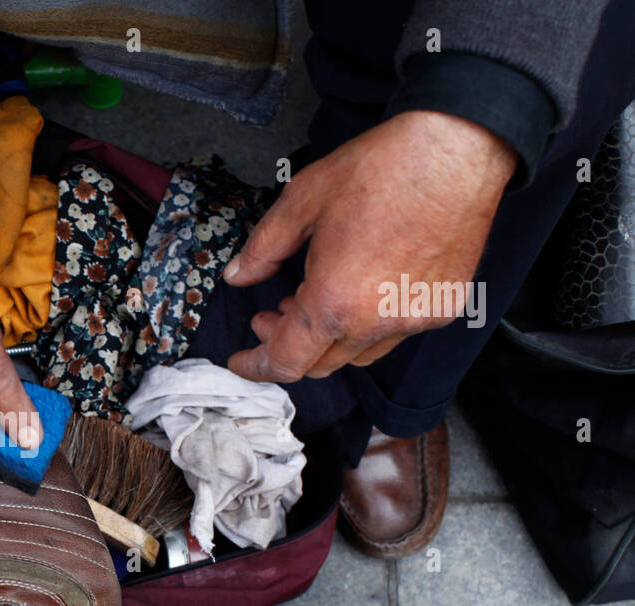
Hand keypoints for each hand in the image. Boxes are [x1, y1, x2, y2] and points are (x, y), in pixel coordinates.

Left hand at [224, 110, 517, 381]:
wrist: (457, 150)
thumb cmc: (382, 169)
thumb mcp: (302, 202)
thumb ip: (264, 249)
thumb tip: (238, 276)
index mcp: (334, 301)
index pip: (285, 362)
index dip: (255, 366)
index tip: (241, 360)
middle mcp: (376, 322)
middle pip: (319, 365)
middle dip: (287, 346)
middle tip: (272, 313)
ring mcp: (413, 319)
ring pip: (357, 355)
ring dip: (327, 339)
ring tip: (313, 298)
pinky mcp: (441, 308)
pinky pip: (393, 335)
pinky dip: (366, 325)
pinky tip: (358, 289)